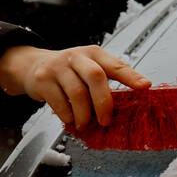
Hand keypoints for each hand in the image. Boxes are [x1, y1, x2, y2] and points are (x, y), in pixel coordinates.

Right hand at [0, 44, 150, 128]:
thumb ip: (106, 80)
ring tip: (86, 123)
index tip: (144, 86)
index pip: (115, 65)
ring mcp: (57, 67)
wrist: (32, 66)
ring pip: (77, 93)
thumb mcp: (88, 67)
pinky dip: (68, 116)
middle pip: (96, 77)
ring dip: (84, 115)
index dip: (131, 76)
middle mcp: (76, 56)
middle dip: (104, 103)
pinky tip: (70, 119)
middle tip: (106, 120)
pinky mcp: (42, 79)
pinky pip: (59, 102)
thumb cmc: (68, 70)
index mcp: (93, 53)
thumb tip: (129, 101)